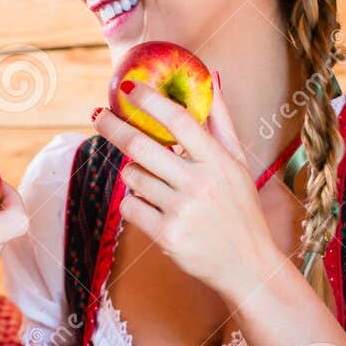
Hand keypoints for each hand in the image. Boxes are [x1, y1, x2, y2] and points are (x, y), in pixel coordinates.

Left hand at [93, 76, 281, 299]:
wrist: (247, 266)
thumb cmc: (239, 210)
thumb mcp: (237, 164)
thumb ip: (221, 122)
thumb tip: (211, 79)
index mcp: (218, 161)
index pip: (179, 120)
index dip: (150, 100)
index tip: (128, 87)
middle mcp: (200, 183)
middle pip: (142, 146)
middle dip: (114, 127)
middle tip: (98, 116)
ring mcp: (182, 210)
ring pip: (134, 178)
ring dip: (132, 174)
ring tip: (150, 180)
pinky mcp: (167, 235)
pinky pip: (130, 207)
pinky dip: (133, 203)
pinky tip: (150, 206)